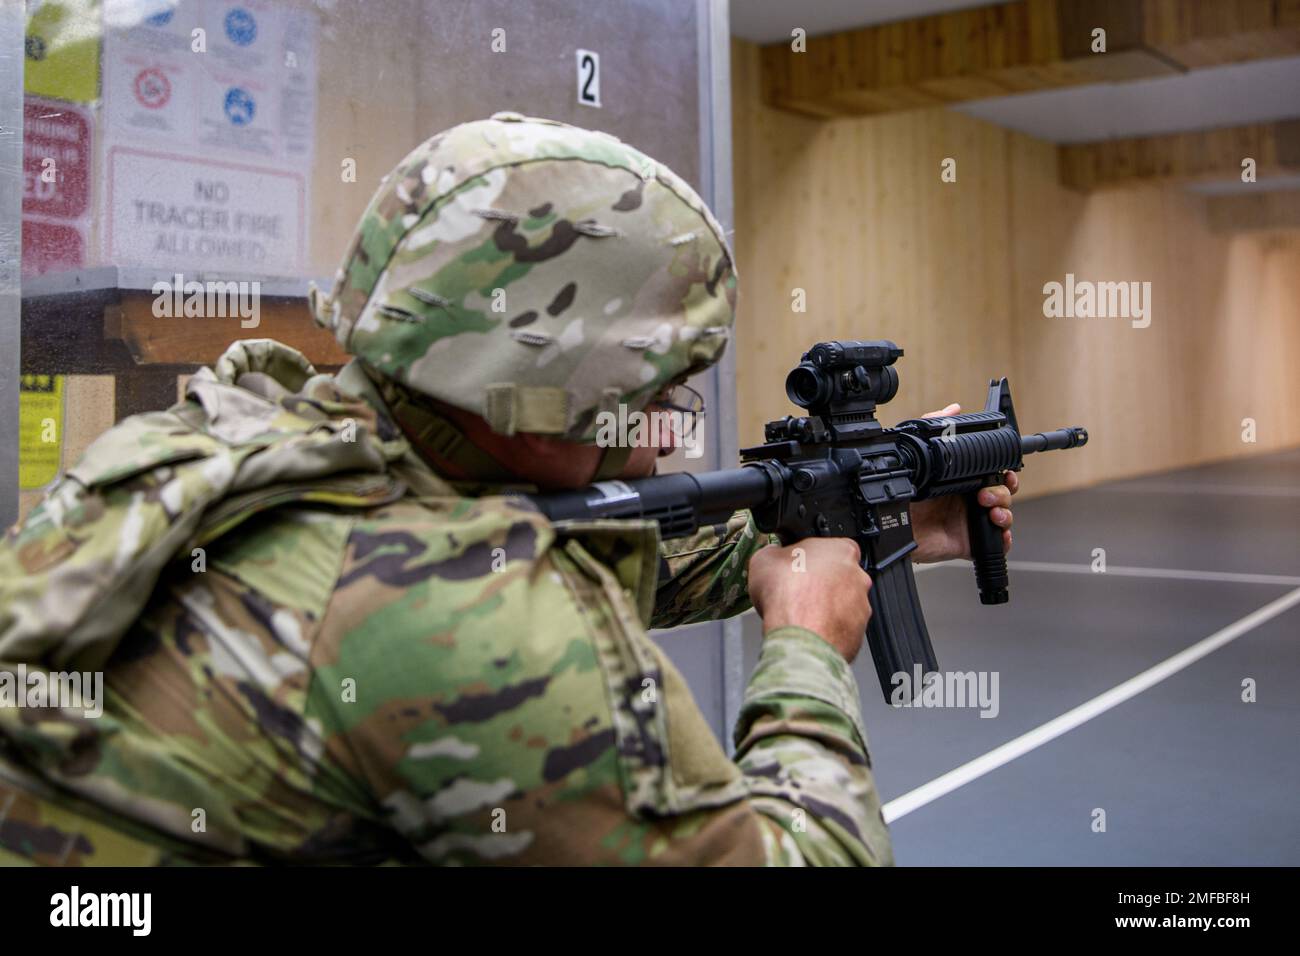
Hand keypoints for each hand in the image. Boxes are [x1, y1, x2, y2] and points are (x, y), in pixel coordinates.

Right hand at [748, 538, 871, 661]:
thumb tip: (773, 554)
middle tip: (797, 592)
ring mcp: (861, 606)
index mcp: (841, 550)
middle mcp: (858, 577)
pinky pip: (842, 628)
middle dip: (820, 584)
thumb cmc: (788, 595)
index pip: (832, 547)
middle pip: (840, 576)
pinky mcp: (858, 633)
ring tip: (800, 614)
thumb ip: (774, 552)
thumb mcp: (764, 558)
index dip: (812, 558)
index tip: (798, 566)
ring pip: (843, 604)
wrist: (798, 635)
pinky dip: (828, 628)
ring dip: (826, 607)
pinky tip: (808, 630)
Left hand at [908, 403, 1018, 563]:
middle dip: (1007, 488)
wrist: (892, 526)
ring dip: (1005, 508)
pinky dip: (1004, 536)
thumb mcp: (919, 458)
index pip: (994, 473)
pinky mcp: (971, 541)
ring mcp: (972, 520)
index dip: (1006, 471)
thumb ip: (936, 428)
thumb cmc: (905, 495)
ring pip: (1005, 512)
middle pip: (1005, 491)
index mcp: (963, 480)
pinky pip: (998, 541)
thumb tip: (954, 408)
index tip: (1007, 468)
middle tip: (991, 488)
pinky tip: (996, 528)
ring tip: (988, 505)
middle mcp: (970, 499)